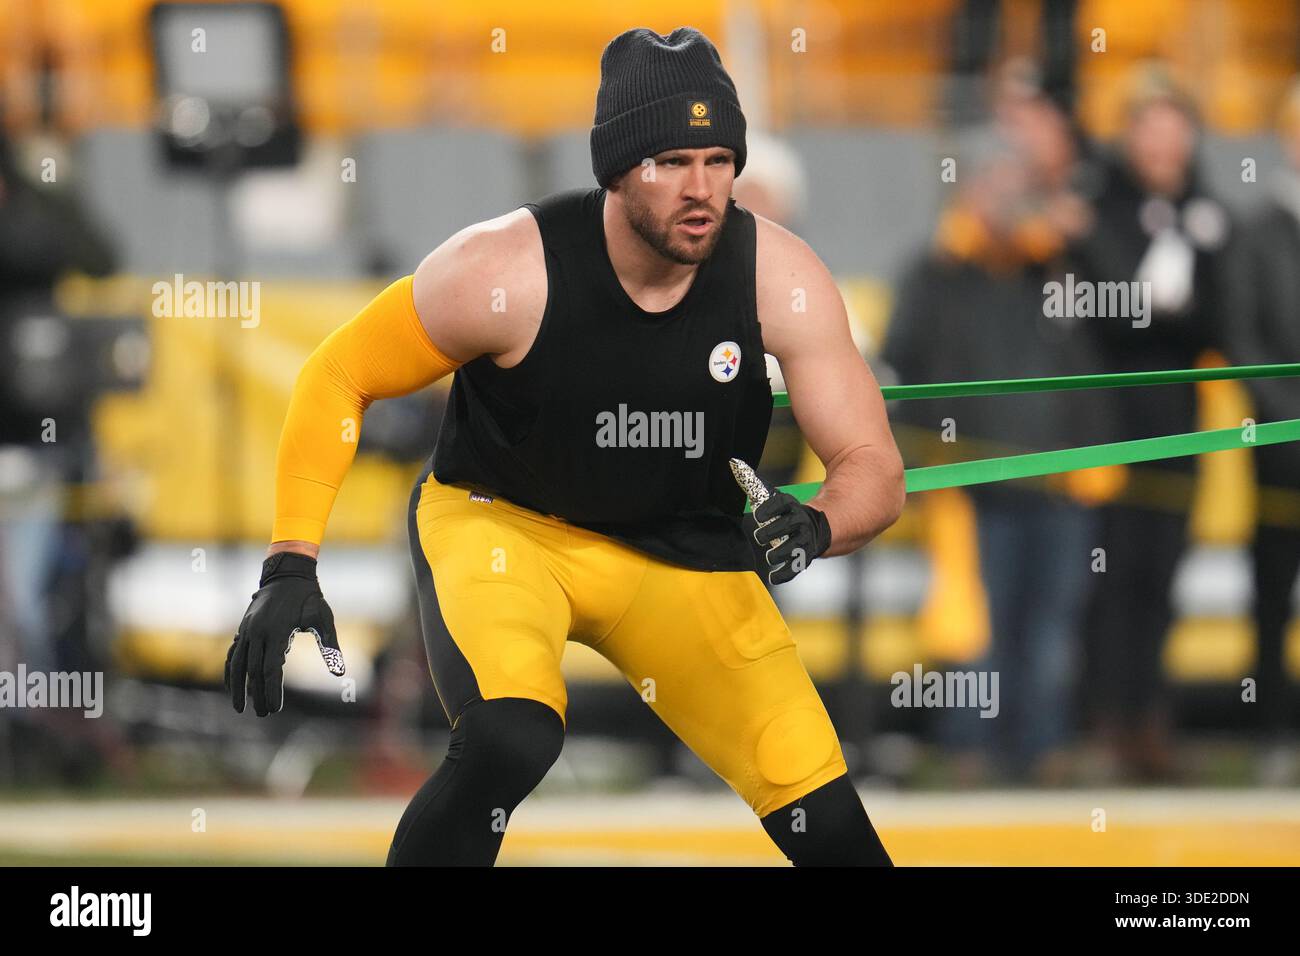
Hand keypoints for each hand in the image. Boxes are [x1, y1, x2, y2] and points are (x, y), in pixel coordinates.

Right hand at [225, 552, 345, 715]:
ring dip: (237, 687)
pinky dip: (230, 671)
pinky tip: (232, 686)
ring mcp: (247, 630)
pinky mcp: (244, 629)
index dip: (272, 690)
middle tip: (263, 714)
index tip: (275, 709)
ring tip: (240, 708)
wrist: (287, 573)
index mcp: (277, 631)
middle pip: (253, 670)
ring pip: (237, 664)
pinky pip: (232, 654)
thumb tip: (340, 673)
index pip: (270, 669)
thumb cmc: (309, 597)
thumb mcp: (323, 619)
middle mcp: (258, 631)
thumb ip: (330, 647)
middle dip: (257, 694)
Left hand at [748, 491, 832, 584]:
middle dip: (771, 532)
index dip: (770, 508)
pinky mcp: (804, 557)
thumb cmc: (787, 515)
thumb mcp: (778, 501)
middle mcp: (801, 521)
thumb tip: (739, 469)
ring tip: (769, 556)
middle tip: (759, 537)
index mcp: (792, 506)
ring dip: (779, 554)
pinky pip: (795, 567)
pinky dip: (784, 574)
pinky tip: (772, 578)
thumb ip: (760, 488)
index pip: (782, 503)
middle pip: (787, 525)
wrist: (816, 529)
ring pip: (793, 547)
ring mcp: (804, 540)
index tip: (757, 516)